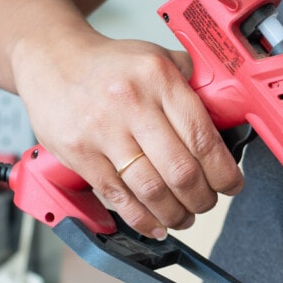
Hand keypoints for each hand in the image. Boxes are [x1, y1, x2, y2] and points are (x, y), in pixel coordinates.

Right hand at [13, 32, 243, 238]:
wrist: (51, 59)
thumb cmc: (110, 66)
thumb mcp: (157, 58)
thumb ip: (192, 84)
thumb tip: (224, 119)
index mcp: (158, 79)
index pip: (202, 138)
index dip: (223, 172)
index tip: (231, 185)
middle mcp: (131, 103)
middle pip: (181, 170)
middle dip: (202, 198)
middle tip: (206, 203)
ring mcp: (102, 130)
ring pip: (151, 189)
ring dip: (175, 213)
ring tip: (184, 217)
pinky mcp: (79, 153)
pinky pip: (118, 196)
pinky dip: (142, 218)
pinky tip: (155, 224)